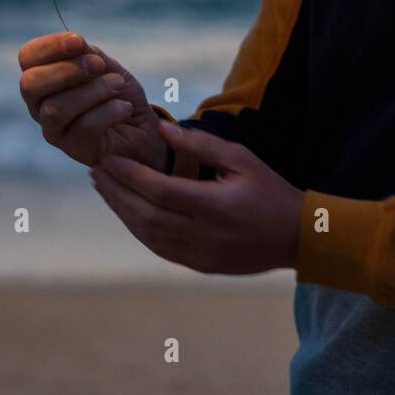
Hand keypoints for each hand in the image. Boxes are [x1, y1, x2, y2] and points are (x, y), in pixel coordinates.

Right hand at [18, 31, 170, 170]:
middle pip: (30, 84)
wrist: (142, 128)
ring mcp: (54, 129)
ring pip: (56, 109)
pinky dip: (109, 111)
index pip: (27, 57)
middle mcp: (40, 104)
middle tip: (99, 65)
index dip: (48, 46)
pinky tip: (125, 107)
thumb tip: (75, 43)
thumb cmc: (118, 93)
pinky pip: (84, 127)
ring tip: (118, 84)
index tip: (78, 41)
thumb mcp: (106, 67)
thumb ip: (88, 54)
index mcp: (44, 78)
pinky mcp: (74, 148)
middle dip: (66, 70)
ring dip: (93, 91)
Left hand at [89, 121, 304, 273]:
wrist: (298, 237)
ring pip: (147, 234)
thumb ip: (200, 145)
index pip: (158, 190)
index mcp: (214, 205)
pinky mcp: (200, 266)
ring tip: (104, 189)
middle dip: (116, 192)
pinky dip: (138, 229)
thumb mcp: (242, 159)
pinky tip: (127, 211)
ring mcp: (200, 255)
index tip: (107, 159)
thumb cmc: (270, 191)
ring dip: (121, 211)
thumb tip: (163, 128)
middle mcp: (203, 234)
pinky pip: (159, 248)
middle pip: (145, 214)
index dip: (128, 175)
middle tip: (96, 172)